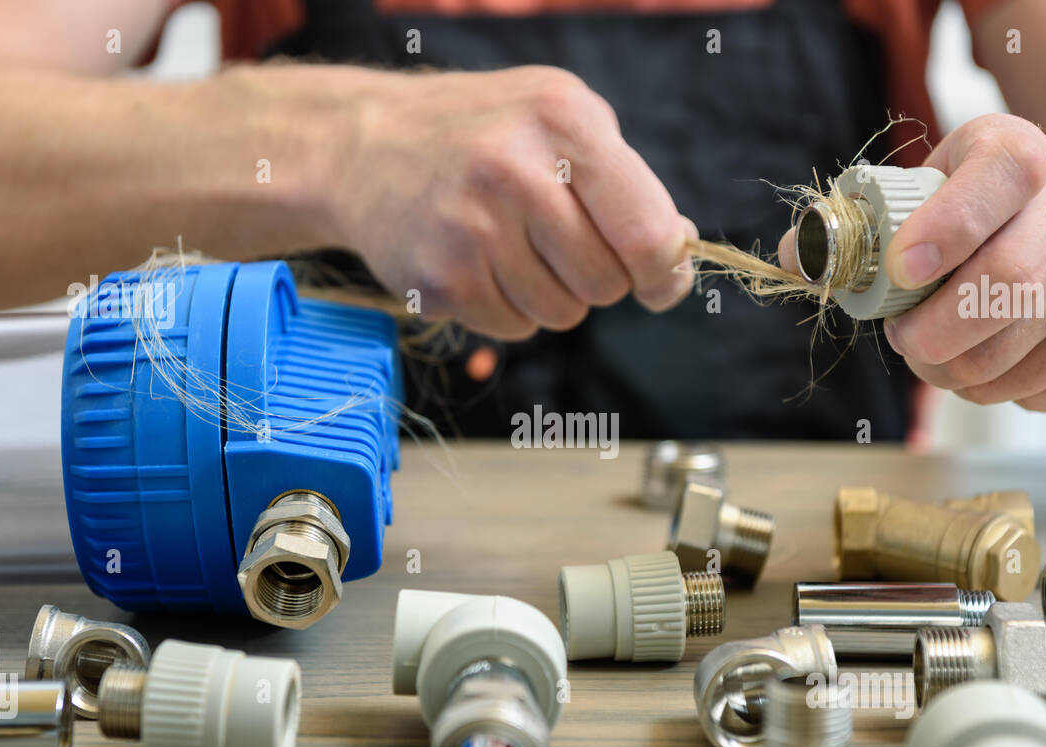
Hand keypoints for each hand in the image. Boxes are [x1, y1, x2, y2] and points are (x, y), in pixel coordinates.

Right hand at [332, 66, 696, 339]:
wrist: (367, 146)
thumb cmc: (488, 133)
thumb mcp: (564, 119)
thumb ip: (629, 184)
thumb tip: (678, 257)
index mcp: (563, 123)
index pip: (647, 233)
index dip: (665, 272)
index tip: (662, 281)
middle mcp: (515, 173)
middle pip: (607, 284)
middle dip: (598, 277)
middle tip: (560, 241)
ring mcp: (471, 230)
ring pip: (563, 314)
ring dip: (552, 294)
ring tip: (512, 244)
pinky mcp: (439, 281)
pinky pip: (514, 328)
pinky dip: (508, 307)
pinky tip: (478, 260)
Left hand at [778, 114, 1045, 410]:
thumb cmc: (981, 226)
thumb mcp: (924, 202)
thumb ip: (856, 228)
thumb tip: (795, 258)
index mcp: (1016, 152)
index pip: (1000, 175)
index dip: (946, 226)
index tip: (902, 269)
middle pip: (1009, 278)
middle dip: (936, 329)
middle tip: (905, 342)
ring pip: (1014, 343)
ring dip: (952, 370)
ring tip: (933, 358)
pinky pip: (1033, 381)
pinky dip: (988, 390)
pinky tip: (980, 366)